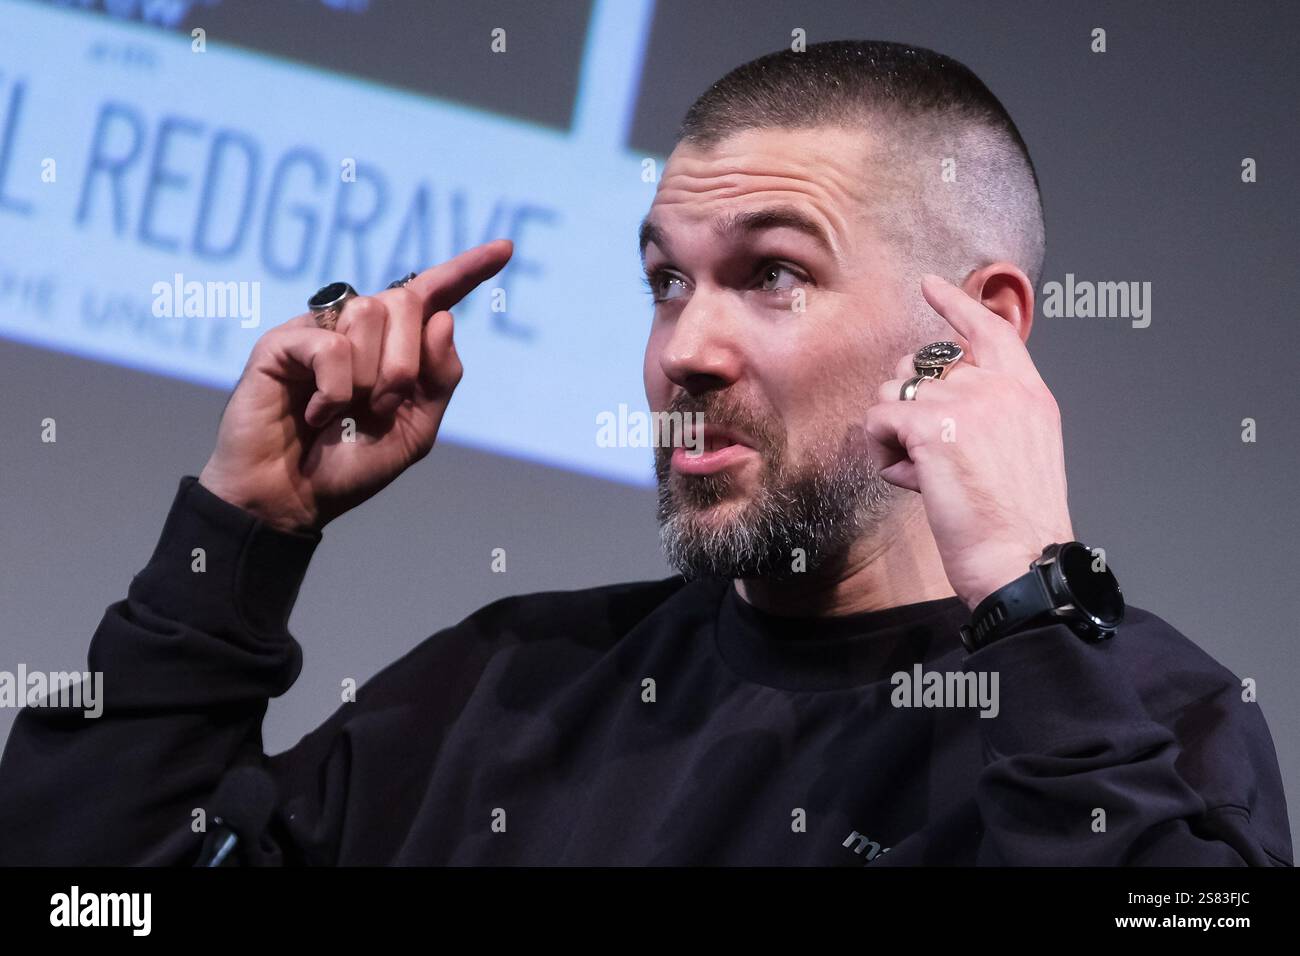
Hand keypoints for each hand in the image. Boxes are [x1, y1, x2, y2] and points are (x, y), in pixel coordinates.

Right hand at [198, 239, 513, 532]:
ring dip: (369, 379)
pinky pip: (332, 346)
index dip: (468, 270)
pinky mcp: (282, 342)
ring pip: (370, 315)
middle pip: (407, 302)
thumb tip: (443, 317)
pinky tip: (315, 413)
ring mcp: (320, 331)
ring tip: (344, 412)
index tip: (506, 248)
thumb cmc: (349, 466)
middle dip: (406, 363)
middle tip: (380, 407)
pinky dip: (334, 390)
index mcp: (395, 346)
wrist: (293, 499)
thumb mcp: (414, 430)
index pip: (434, 296)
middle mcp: (359, 329)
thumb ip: (440, 380)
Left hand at [864, 273, 1073, 609]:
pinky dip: (881, 451)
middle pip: (920, 369)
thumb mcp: (1020, 452)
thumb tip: (934, 402)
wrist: (1023, 559)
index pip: (990, 330)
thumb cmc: (1016, 522)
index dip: (955, 304)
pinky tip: (910, 479)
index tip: (931, 285)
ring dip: (893, 435)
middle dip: (909, 411)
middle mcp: (999, 388)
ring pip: (890, 393)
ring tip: (924, 474)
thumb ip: (989, 415)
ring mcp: (967, 403)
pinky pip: (877, 419)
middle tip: (934, 461)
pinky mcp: (933, 426)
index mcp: (1027, 393)